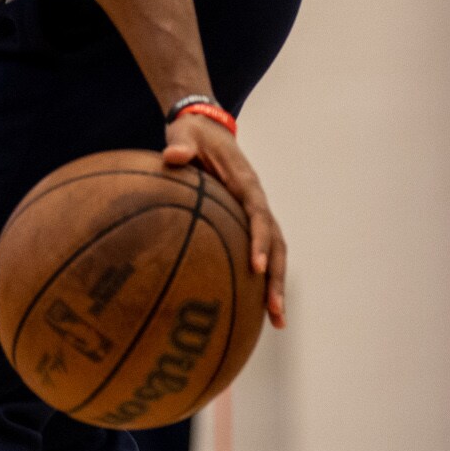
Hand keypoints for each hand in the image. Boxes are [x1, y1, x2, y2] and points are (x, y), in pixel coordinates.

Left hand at [163, 113, 287, 327]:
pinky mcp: (245, 222)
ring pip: (275, 253)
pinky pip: (258, 252)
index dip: (261, 239)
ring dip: (276, 286)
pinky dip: (260, 280)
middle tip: (275, 310)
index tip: (257, 266)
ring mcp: (254, 213)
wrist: (205, 128)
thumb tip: (172, 156)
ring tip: (276, 322)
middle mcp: (256, 201)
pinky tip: (251, 309)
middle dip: (277, 277)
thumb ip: (180, 145)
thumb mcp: (184, 135)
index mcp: (245, 182)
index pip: (258, 213)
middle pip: (277, 243)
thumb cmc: (192, 134)